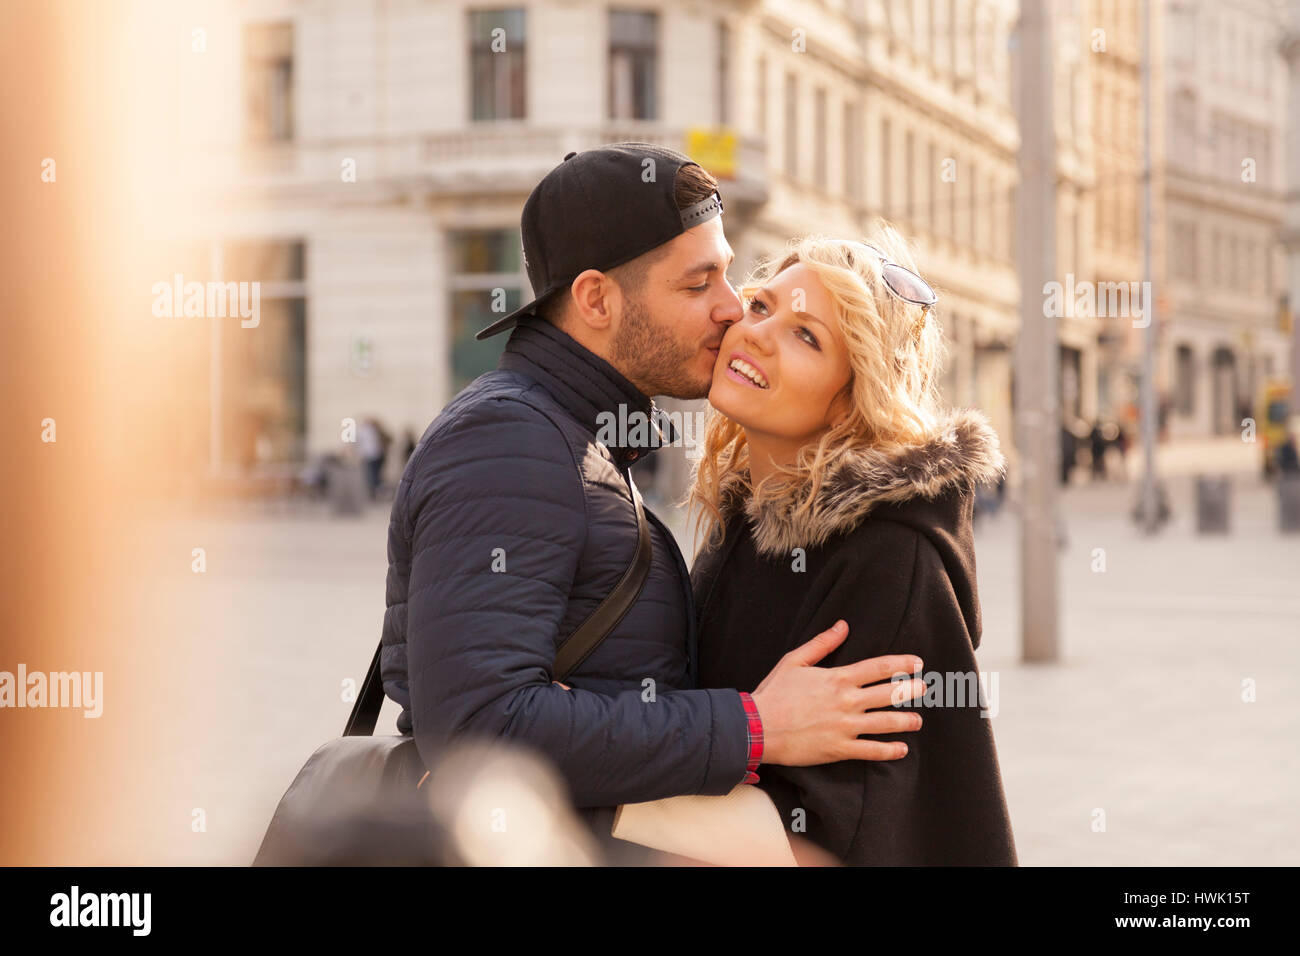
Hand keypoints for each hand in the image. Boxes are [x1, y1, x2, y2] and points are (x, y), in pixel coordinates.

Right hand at [749, 620, 924, 765]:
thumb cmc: (774, 693)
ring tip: (918, 721)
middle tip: (925, 689)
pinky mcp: (839, 749)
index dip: (902, 663)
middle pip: (889, 694)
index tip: (917, 663)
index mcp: (838, 678)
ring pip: (886, 723)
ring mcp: (845, 726)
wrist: (758, 727)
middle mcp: (847, 701)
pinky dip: (890, 751)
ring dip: (906, 721)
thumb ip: (822, 643)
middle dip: (911, 690)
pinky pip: (871, 750)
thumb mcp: (795, 660)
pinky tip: (902, 749)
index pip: (879, 667)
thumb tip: (842, 626)